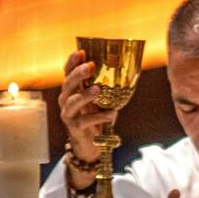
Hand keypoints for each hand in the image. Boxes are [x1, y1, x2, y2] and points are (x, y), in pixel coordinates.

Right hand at [59, 50, 118, 186]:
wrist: (91, 145)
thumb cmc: (97, 118)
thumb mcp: (103, 100)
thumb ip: (109, 88)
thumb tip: (132, 70)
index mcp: (72, 90)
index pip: (68, 72)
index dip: (72, 62)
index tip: (81, 52)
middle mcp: (66, 100)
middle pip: (68, 84)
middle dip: (78, 74)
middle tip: (89, 66)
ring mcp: (68, 115)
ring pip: (72, 102)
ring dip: (85, 95)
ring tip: (98, 89)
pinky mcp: (75, 128)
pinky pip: (85, 121)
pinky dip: (99, 117)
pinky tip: (111, 114)